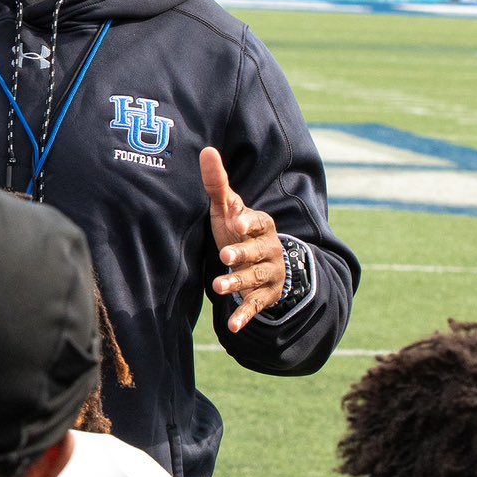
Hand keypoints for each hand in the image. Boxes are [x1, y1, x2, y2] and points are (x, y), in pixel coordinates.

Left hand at [201, 146, 283, 332]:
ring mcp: (269, 274)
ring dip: (239, 284)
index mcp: (262, 226)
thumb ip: (218, 183)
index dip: (249, 223)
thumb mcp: (228, 209)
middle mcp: (269, 250)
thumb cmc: (239, 231)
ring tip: (219, 287)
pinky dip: (245, 316)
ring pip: (256, 279)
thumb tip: (206, 150)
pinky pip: (256, 307)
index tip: (237, 223)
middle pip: (258, 252)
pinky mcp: (265, 297)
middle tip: (225, 257)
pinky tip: (233, 327)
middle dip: (243, 255)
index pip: (260, 223)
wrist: (264, 264)